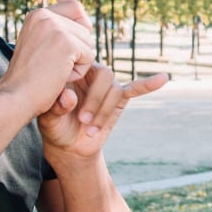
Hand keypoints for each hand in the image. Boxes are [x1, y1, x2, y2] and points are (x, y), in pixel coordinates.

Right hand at [1, 4, 95, 117]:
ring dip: (77, 63)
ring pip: (88, 43)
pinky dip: (78, 72)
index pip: (75, 11)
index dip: (73, 36)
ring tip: (52, 71)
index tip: (52, 53)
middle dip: (75, 53)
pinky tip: (58, 76)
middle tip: (49, 66)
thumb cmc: (28, 78)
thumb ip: (58, 17)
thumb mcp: (42, 42)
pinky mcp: (66, 42)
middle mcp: (45, 14)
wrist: (14, 99)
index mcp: (38, 14)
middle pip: (85, 29)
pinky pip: (89, 56)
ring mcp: (55, 27)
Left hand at [38, 64, 168, 158]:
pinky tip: (163, 78)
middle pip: (105, 75)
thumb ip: (57, 107)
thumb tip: (69, 97)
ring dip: (105, 112)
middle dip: (96, 100)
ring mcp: (107, 86)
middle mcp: (92, 73)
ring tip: (91, 131)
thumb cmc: (55, 128)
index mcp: (73, 71)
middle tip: (83, 121)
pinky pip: (136, 88)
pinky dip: (149, 84)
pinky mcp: (120, 99)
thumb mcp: (49, 120)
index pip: (84, 65)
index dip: (79, 84)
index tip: (68, 106)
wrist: (69, 146)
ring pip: (115, 90)